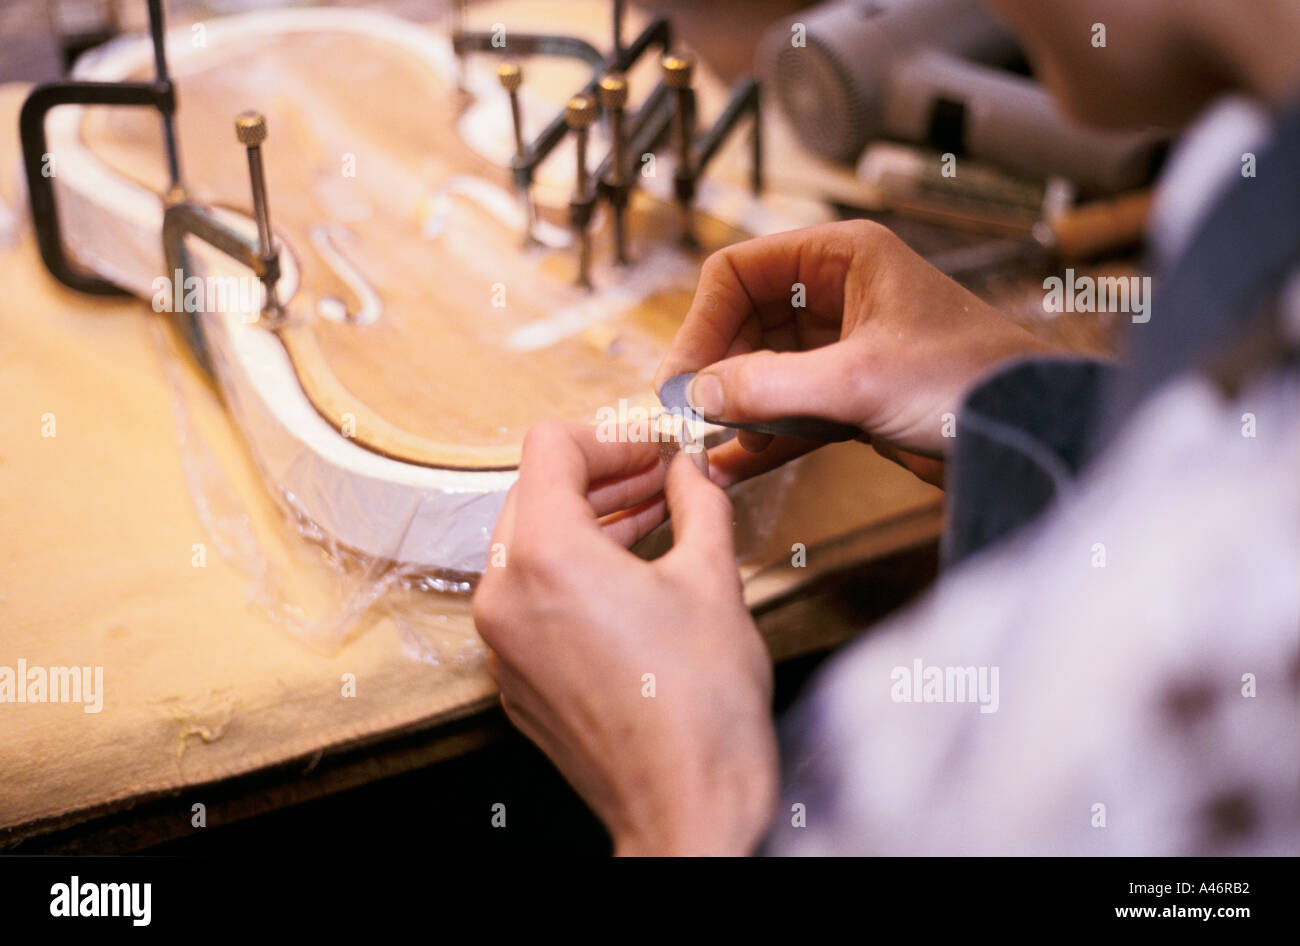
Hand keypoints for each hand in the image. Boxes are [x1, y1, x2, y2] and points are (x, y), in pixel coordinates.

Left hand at [472, 422, 778, 854]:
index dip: (610, 436)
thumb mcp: (713, 581)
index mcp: (546, 557)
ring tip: (652, 518)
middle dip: (600, 476)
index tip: (653, 449)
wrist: (686, 810)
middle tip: (658, 476)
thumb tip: (692, 469)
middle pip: (535, 493)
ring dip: (588, 523)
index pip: (550, 447)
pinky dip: (572, 574)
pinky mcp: (515, 677)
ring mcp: (502, 642)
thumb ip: (698, 502)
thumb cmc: (701, 709)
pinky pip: (529, 599)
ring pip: (530, 547)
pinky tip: (628, 579)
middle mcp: (504, 595)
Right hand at [654, 220, 1058, 481]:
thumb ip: (770, 385)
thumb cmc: (973, 381)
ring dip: (734, 408)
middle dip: (715, 371)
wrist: (1032, 435)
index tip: (681, 377)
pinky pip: (788, 408)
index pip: (739, 272)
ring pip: (762, 369)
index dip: (702, 322)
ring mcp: (843, 346)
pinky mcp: (852, 394)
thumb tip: (697, 393)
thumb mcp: (859, 380)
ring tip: (707, 448)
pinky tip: (732, 464)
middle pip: (743, 323)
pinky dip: (761, 434)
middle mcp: (838, 293)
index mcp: (843, 257)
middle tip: (688, 419)